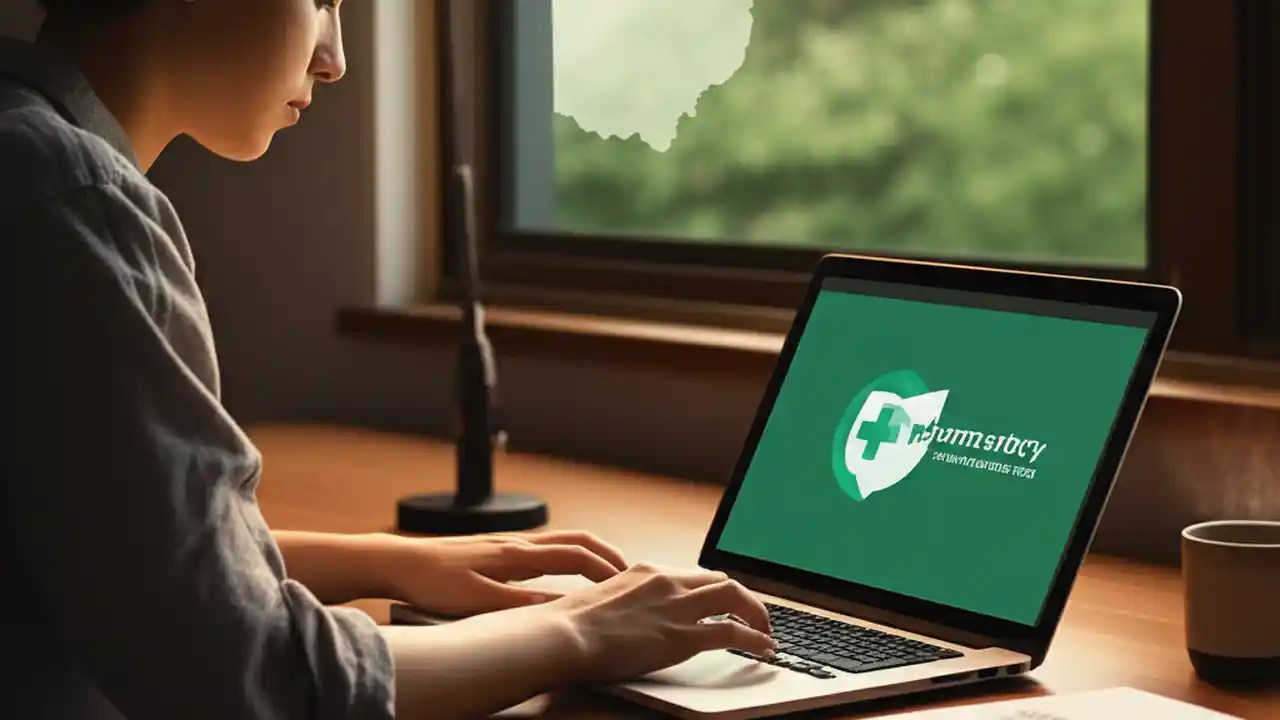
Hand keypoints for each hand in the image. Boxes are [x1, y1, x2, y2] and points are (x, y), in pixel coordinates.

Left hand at [384, 530, 628, 616]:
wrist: (398, 561)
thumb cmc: (432, 581)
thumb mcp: (477, 600)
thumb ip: (519, 604)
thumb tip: (560, 608)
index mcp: (516, 554)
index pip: (575, 556)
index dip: (605, 569)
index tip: (627, 584)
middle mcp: (516, 543)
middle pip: (576, 539)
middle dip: (607, 554)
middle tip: (630, 572)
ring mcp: (507, 543)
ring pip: (561, 540)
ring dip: (589, 552)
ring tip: (607, 572)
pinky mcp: (497, 548)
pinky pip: (545, 547)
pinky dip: (568, 555)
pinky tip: (564, 573)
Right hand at [542, 563, 775, 682]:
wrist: (564, 635)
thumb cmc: (570, 624)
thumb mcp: (601, 602)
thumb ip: (623, 604)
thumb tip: (626, 618)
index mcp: (646, 571)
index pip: (693, 575)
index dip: (713, 590)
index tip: (722, 604)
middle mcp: (667, 581)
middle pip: (720, 580)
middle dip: (743, 598)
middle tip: (753, 615)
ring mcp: (677, 606)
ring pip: (735, 597)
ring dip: (756, 614)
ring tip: (766, 632)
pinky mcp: (683, 636)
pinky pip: (732, 633)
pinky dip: (755, 639)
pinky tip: (763, 649)